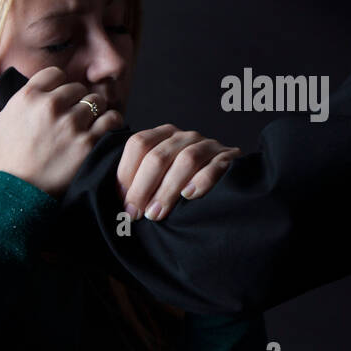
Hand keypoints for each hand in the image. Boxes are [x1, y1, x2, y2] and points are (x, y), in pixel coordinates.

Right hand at [0, 64, 123, 198]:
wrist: (16, 195)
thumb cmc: (1, 160)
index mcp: (28, 96)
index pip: (56, 74)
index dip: (59, 85)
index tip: (59, 99)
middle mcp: (51, 106)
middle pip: (77, 88)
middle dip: (77, 100)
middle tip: (74, 115)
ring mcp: (71, 124)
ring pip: (96, 102)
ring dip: (95, 111)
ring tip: (90, 123)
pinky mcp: (88, 143)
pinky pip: (111, 120)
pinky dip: (111, 122)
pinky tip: (105, 130)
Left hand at [117, 124, 240, 220]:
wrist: (229, 183)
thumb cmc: (185, 184)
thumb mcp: (161, 176)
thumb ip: (140, 181)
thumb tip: (120, 203)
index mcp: (164, 135)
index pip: (139, 144)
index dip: (126, 173)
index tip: (123, 202)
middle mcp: (185, 137)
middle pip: (158, 155)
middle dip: (143, 187)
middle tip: (136, 214)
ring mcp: (209, 146)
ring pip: (186, 160)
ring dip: (168, 190)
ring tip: (157, 214)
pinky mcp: (230, 159)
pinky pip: (215, 166)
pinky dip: (202, 181)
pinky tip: (189, 196)